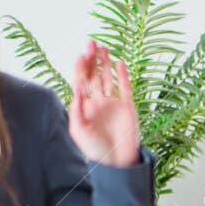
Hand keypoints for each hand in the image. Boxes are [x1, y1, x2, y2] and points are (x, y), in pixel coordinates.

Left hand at [68, 40, 140, 166]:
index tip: (81, 55)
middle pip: (94, 75)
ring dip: (105, 63)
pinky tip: (120, 63)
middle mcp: (98, 102)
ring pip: (109, 78)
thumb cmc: (95, 149)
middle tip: (91, 43)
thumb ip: (76, 110)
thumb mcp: (79, 130)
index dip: (81, 68)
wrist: (117, 162)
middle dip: (92, 59)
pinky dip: (123, 75)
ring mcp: (113, 103)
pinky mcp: (128, 107)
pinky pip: (125, 87)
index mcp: (85, 106)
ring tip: (103, 48)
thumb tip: (76, 90)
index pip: (81, 82)